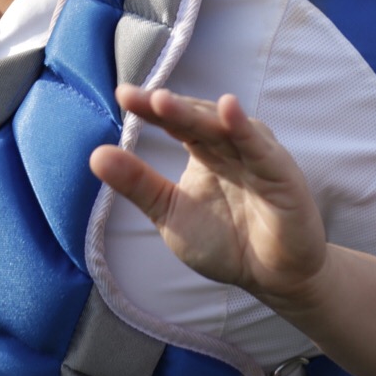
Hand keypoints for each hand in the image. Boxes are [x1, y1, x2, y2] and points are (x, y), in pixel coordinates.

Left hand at [91, 86, 326, 310]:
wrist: (271, 280)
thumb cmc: (225, 243)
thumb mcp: (170, 213)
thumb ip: (138, 184)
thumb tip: (94, 155)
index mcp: (206, 150)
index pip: (176, 122)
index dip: (151, 109)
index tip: (123, 95)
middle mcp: (232, 146)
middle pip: (197, 120)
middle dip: (167, 107)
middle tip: (136, 97)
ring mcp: (258, 157)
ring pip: (225, 129)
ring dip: (197, 114)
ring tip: (165, 102)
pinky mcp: (282, 176)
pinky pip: (261, 151)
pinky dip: (245, 130)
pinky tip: (229, 110)